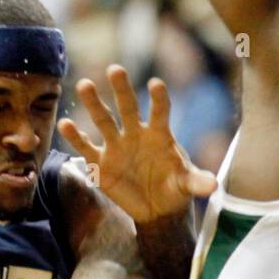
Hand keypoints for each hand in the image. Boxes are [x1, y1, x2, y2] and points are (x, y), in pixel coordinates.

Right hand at [58, 65, 216, 224]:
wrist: (156, 209)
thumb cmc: (174, 188)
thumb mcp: (187, 185)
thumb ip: (197, 182)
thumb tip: (214, 185)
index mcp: (159, 134)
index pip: (160, 111)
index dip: (158, 99)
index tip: (156, 85)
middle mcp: (136, 133)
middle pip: (128, 107)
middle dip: (122, 90)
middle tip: (116, 69)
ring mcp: (116, 146)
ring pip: (104, 121)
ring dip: (94, 104)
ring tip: (85, 85)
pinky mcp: (100, 163)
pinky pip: (86, 148)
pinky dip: (75, 137)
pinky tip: (65, 124)